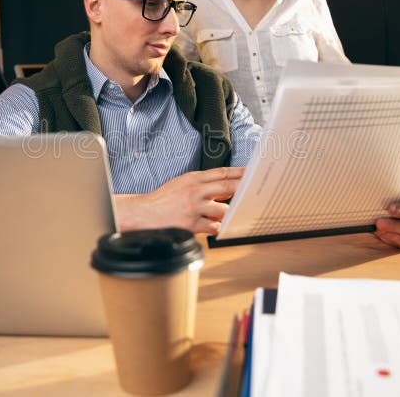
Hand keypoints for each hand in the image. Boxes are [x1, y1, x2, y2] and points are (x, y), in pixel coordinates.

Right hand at [113, 167, 244, 234]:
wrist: (142, 214)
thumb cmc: (162, 200)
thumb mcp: (182, 185)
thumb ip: (202, 186)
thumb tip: (225, 190)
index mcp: (193, 178)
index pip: (221, 173)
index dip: (239, 172)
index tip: (252, 172)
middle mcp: (195, 190)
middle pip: (226, 186)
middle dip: (244, 187)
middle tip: (256, 190)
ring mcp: (193, 207)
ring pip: (222, 209)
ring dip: (227, 213)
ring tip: (230, 215)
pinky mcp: (190, 223)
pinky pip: (212, 226)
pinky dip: (217, 228)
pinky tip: (216, 228)